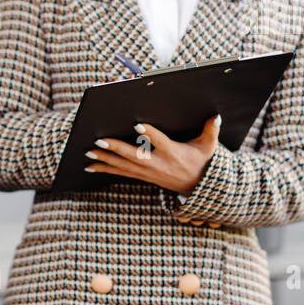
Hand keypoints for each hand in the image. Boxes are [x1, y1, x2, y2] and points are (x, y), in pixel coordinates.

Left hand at [84, 114, 220, 195]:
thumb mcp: (208, 147)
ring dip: (104, 159)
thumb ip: (210, 131)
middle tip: (100, 141)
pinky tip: (90, 166)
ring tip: (88, 153)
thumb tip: (215, 116)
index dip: (149, 133)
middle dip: (116, 148)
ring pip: (123, 165)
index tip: (137, 125)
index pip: (160, 141)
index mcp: (173, 153)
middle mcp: (158, 163)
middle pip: (134, 156)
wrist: (197, 187)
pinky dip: (104, 168)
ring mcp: (148, 172)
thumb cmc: (201, 162)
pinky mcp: (142, 176)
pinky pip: (120, 172)